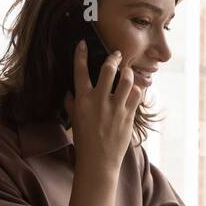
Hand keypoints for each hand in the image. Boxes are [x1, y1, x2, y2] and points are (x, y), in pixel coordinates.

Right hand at [63, 39, 141, 173]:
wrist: (98, 161)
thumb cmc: (84, 141)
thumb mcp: (74, 120)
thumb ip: (71, 103)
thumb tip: (68, 91)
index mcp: (82, 100)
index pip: (80, 71)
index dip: (81, 54)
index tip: (83, 43)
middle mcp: (99, 101)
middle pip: (108, 70)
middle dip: (113, 58)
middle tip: (116, 54)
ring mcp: (115, 108)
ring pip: (126, 79)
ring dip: (128, 72)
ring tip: (127, 72)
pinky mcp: (129, 116)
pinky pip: (136, 94)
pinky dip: (136, 89)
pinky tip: (134, 90)